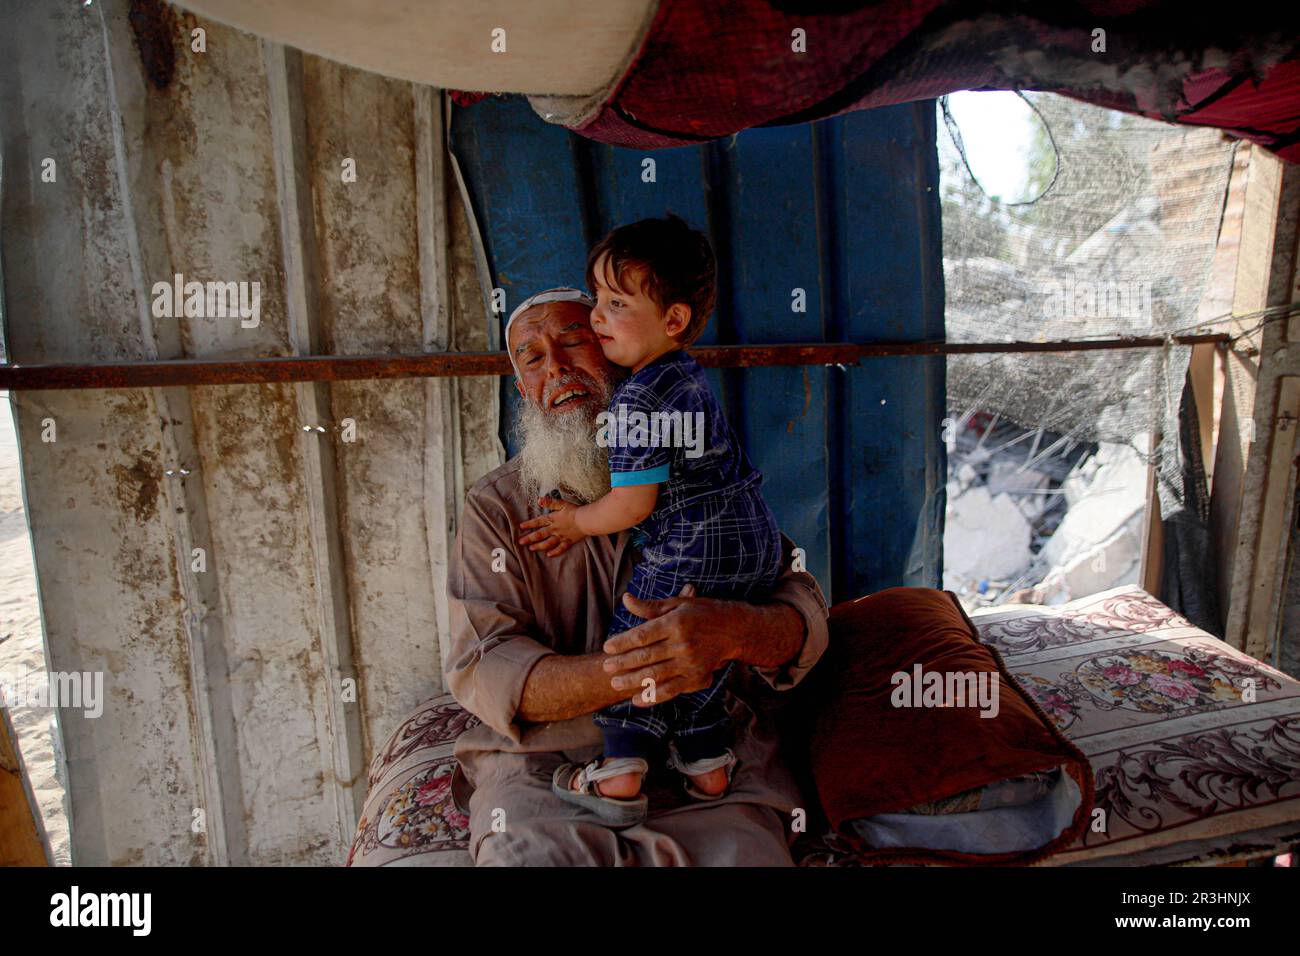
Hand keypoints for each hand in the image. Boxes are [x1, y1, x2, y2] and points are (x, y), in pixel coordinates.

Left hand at [517, 496, 586, 556]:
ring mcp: (561, 536)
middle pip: (540, 534)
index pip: (538, 522)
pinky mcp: (568, 541)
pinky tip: (549, 555)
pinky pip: (560, 548)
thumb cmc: (575, 511)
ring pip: (548, 543)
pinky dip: (554, 552)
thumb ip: (550, 502)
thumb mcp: (562, 503)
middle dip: (530, 538)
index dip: (529, 524)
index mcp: (552, 519)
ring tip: (531, 549)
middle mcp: (555, 529)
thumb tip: (539, 500)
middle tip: (521, 542)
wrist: (586, 520)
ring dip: (539, 546)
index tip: (521, 527)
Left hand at [601, 584, 741, 706]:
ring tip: (615, 683)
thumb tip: (625, 599)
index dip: (622, 642)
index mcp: (675, 623)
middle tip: (606, 667)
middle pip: (646, 656)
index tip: (607, 647)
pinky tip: (636, 699)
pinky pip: (670, 691)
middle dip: (623, 663)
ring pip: (655, 675)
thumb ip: (649, 606)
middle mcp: (682, 644)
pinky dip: (652, 697)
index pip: (642, 635)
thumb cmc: (702, 613)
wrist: (733, 630)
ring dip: (632, 681)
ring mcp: (689, 663)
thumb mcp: (677, 604)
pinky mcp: (695, 678)